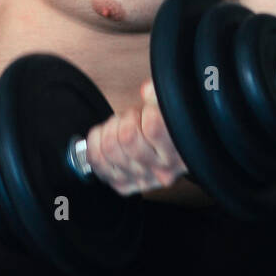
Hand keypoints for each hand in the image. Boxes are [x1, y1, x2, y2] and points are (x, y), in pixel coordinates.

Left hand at [82, 80, 187, 195]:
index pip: (153, 127)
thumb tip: (147, 91)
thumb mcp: (170, 106)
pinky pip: (97, 162)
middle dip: (124, 119)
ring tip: (120, 128)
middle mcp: (162, 169)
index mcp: (179, 148)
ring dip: (109, 131)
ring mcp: (142, 179)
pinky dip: (95, 145)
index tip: (147, 110)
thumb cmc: (168, 126)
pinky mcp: (124, 184)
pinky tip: (105, 140)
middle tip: (131, 118)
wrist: (169, 152)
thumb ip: (161, 95)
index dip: (144, 111)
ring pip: (110, 149)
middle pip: (127, 138)